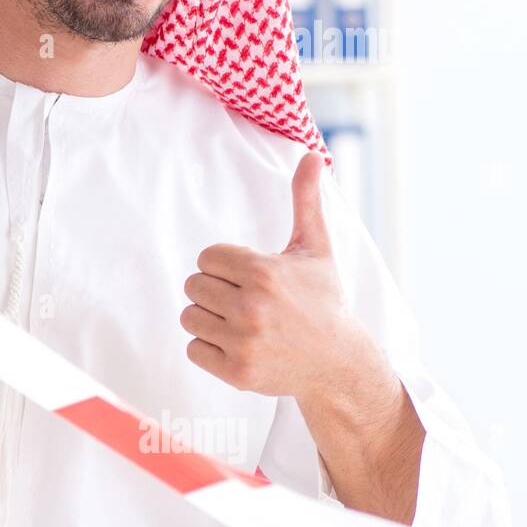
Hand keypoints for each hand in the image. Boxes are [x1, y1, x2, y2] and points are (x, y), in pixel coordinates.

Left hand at [180, 153, 368, 401]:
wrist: (337, 362)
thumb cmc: (322, 300)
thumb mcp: (315, 249)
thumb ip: (306, 201)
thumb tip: (313, 155)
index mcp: (263, 272)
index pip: (205, 258)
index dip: (224, 266)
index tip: (249, 277)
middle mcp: (251, 307)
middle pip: (193, 286)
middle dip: (215, 291)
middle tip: (246, 302)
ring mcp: (243, 342)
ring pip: (189, 317)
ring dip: (209, 319)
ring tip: (242, 323)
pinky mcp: (236, 372)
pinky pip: (193, 348)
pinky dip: (209, 348)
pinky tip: (239, 345)